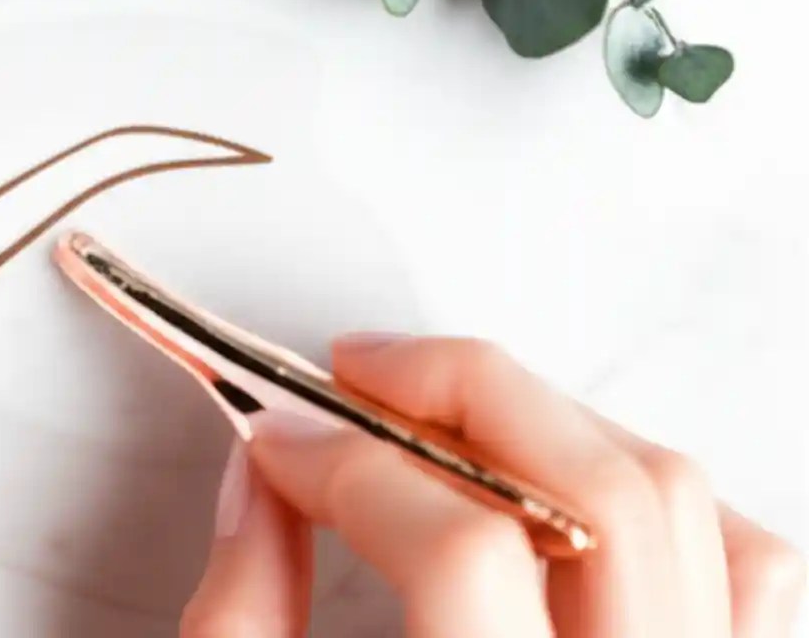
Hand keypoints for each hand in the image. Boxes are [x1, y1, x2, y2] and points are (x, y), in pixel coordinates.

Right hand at [182, 335, 806, 636]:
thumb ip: (240, 613)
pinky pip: (749, 571)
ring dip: (553, 423)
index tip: (278, 432)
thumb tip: (262, 474)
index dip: (343, 458)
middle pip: (593, 493)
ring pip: (682, 508)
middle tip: (361, 376)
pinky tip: (562, 491)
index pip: (455, 549)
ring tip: (451, 415)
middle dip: (459, 393)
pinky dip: (661, 496)